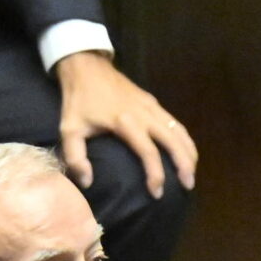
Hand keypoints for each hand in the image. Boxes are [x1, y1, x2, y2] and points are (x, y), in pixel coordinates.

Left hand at [56, 52, 197, 198]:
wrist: (87, 68)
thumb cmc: (78, 100)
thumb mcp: (69, 129)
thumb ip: (75, 157)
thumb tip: (87, 182)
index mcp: (125, 122)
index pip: (148, 152)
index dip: (155, 174)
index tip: (157, 192)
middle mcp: (144, 115)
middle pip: (174, 141)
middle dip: (184, 164)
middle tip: (188, 185)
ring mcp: (152, 107)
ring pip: (179, 131)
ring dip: (189, 152)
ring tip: (192, 172)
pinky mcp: (154, 103)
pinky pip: (176, 123)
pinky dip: (184, 139)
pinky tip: (186, 150)